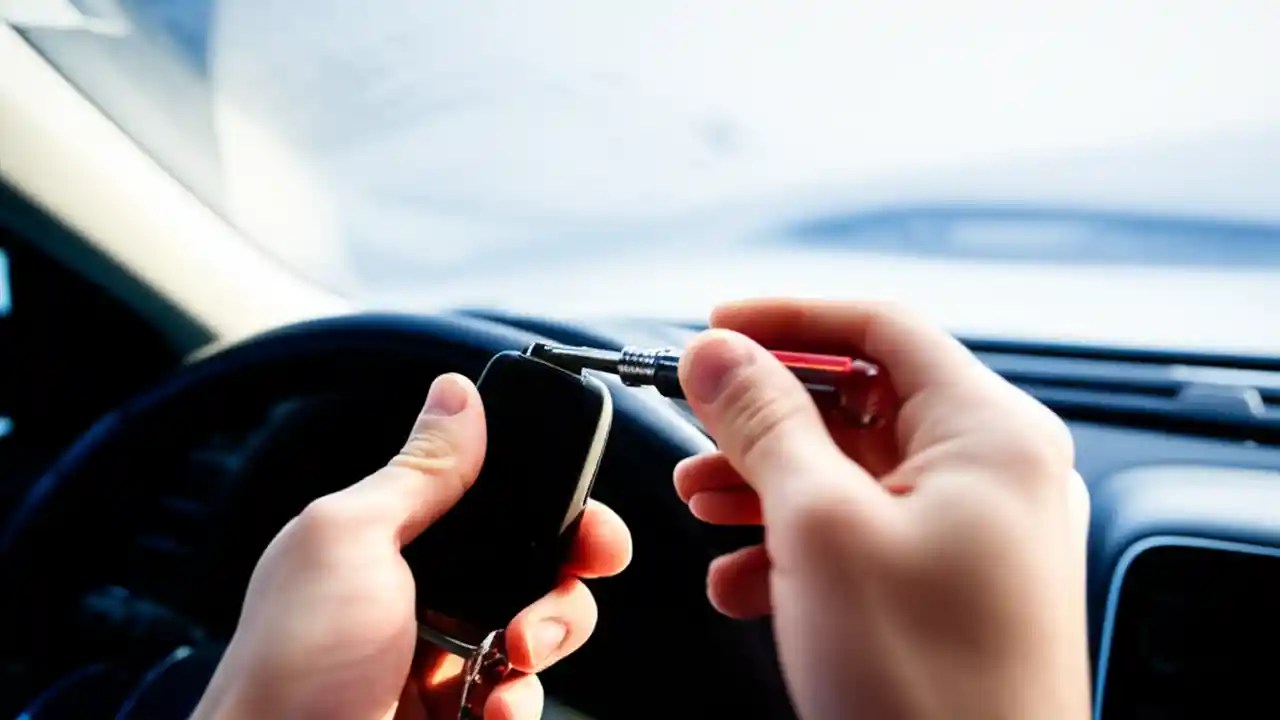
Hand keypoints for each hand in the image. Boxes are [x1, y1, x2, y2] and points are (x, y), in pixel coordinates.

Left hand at [193, 373, 631, 719]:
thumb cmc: (291, 667)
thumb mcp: (349, 541)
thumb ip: (416, 472)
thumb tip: (456, 396)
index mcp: (392, 544)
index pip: (492, 505)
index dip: (548, 504)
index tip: (584, 514)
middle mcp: (421, 599)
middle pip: (533, 566)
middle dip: (566, 574)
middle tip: (573, 578)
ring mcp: (443, 666)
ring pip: (541, 634)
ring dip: (550, 638)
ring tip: (515, 659)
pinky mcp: (460, 719)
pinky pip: (523, 701)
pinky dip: (523, 706)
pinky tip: (495, 710)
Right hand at [673, 299, 1089, 719]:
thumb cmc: (926, 686)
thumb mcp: (820, 530)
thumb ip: (764, 423)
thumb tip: (718, 354)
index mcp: (991, 434)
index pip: (879, 325)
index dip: (786, 318)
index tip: (713, 333)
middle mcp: (996, 473)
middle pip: (860, 400)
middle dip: (765, 417)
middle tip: (694, 429)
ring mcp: (978, 536)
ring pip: (852, 472)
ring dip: (767, 483)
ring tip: (702, 505)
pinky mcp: (952, 589)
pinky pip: (864, 535)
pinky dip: (796, 544)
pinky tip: (743, 579)